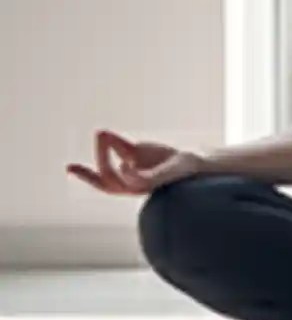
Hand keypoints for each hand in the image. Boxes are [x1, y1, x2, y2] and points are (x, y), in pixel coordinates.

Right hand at [66, 129, 203, 195]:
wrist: (195, 164)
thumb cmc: (166, 160)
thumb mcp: (138, 151)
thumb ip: (120, 146)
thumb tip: (102, 134)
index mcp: (128, 180)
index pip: (102, 181)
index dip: (85, 176)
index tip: (68, 167)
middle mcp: (135, 186)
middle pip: (110, 180)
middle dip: (101, 160)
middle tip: (101, 134)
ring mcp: (147, 184)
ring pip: (123, 182)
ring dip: (113, 167)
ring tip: (106, 137)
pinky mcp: (161, 179)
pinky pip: (143, 180)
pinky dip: (132, 175)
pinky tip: (125, 164)